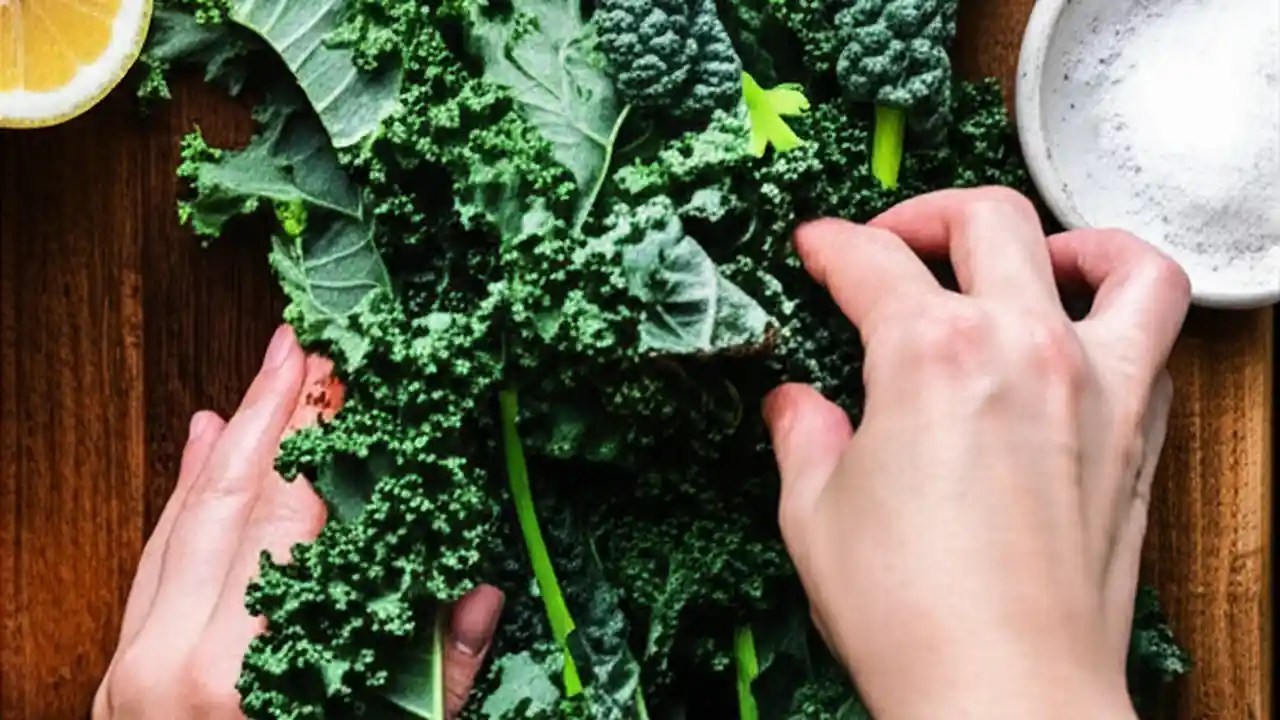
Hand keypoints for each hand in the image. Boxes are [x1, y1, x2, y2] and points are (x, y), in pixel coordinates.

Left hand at [93, 325, 503, 718]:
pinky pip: (149, 559)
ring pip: (178, 517)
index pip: (288, 516)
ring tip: (259, 376)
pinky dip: (178, 496)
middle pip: (225, 495)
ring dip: (222, 439)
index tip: (348, 374)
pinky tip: (196, 447)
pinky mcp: (118, 675)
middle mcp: (168, 659)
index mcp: (240, 677)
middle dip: (266, 407)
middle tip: (302, 339)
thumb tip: (484, 589)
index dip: (321, 436)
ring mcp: (130, 666)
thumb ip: (438, 678)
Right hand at [764, 188, 1189, 718]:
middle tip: (892, 242)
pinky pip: (1156, 341)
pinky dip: (1121, 320)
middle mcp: (1024, 345)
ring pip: (1119, 260)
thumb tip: (794, 405)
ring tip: (1031, 259)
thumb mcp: (814, 513)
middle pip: (988, 219)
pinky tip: (1074, 346)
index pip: (872, 261)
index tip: (816, 247)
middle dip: (925, 213)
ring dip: (1069, 240)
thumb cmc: (908, 613)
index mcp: (931, 351)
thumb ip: (803, 437)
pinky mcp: (1138, 436)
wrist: (1004, 694)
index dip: (830, 244)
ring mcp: (1098, 385)